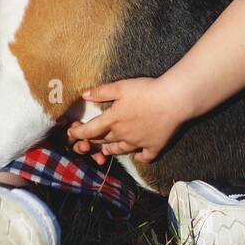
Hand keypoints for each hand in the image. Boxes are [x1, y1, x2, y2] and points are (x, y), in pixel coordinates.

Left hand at [65, 77, 182, 164]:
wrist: (173, 101)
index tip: (71, 134)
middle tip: (88, 140)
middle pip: (104, 140)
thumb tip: (84, 95)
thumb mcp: (121, 86)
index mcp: (113, 119)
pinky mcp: (154, 147)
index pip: (90, 130)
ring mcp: (138, 143)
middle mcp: (123, 134)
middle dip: (93, 141)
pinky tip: (138, 156)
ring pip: (121, 150)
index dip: (78, 133)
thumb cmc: (146, 91)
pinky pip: (144, 157)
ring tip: (107, 149)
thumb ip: (101, 92)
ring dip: (112, 150)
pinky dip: (139, 158)